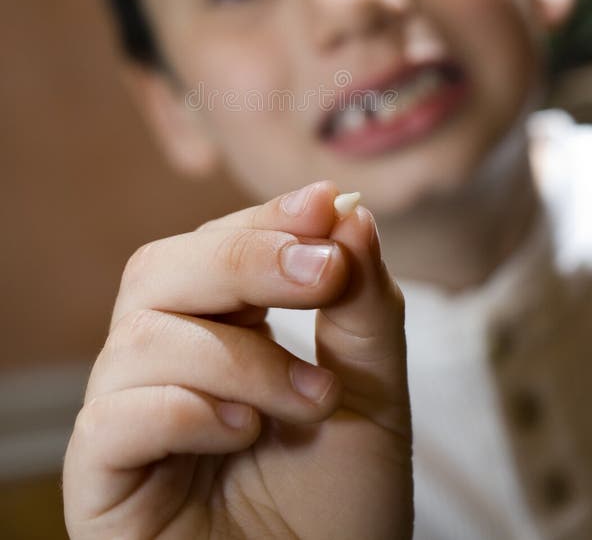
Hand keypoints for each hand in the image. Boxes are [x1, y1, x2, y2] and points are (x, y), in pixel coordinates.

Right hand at [62, 180, 412, 538]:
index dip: (267, 218)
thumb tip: (351, 211)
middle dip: (245, 259)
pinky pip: (111, 415)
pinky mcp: (100, 479)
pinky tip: (241, 433)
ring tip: (308, 399)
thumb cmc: (341, 511)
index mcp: (220, 330)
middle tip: (322, 275)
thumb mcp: (374, 395)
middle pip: (160, 267)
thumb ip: (363, 304)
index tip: (327, 203)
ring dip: (239, 356)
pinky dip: (185, 409)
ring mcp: (127, 417)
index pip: (216, 244)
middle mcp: (163, 362)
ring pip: (141, 334)